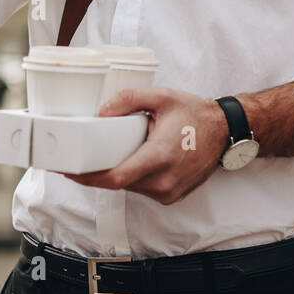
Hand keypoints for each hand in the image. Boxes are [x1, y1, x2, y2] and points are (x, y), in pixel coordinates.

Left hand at [59, 88, 230, 204]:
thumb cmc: (195, 114)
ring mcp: (168, 192)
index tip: (69, 170)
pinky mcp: (170, 196)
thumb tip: (101, 113)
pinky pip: (141, 189)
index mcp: (160, 156)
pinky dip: (131, 177)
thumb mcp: (161, 97)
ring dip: (115, 174)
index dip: (87, 177)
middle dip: (96, 173)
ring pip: (128, 188)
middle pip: (117, 184)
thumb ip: (128, 100)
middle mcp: (164, 180)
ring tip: (109, 153)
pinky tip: (131, 160)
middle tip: (79, 157)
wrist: (224, 132)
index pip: (115, 177)